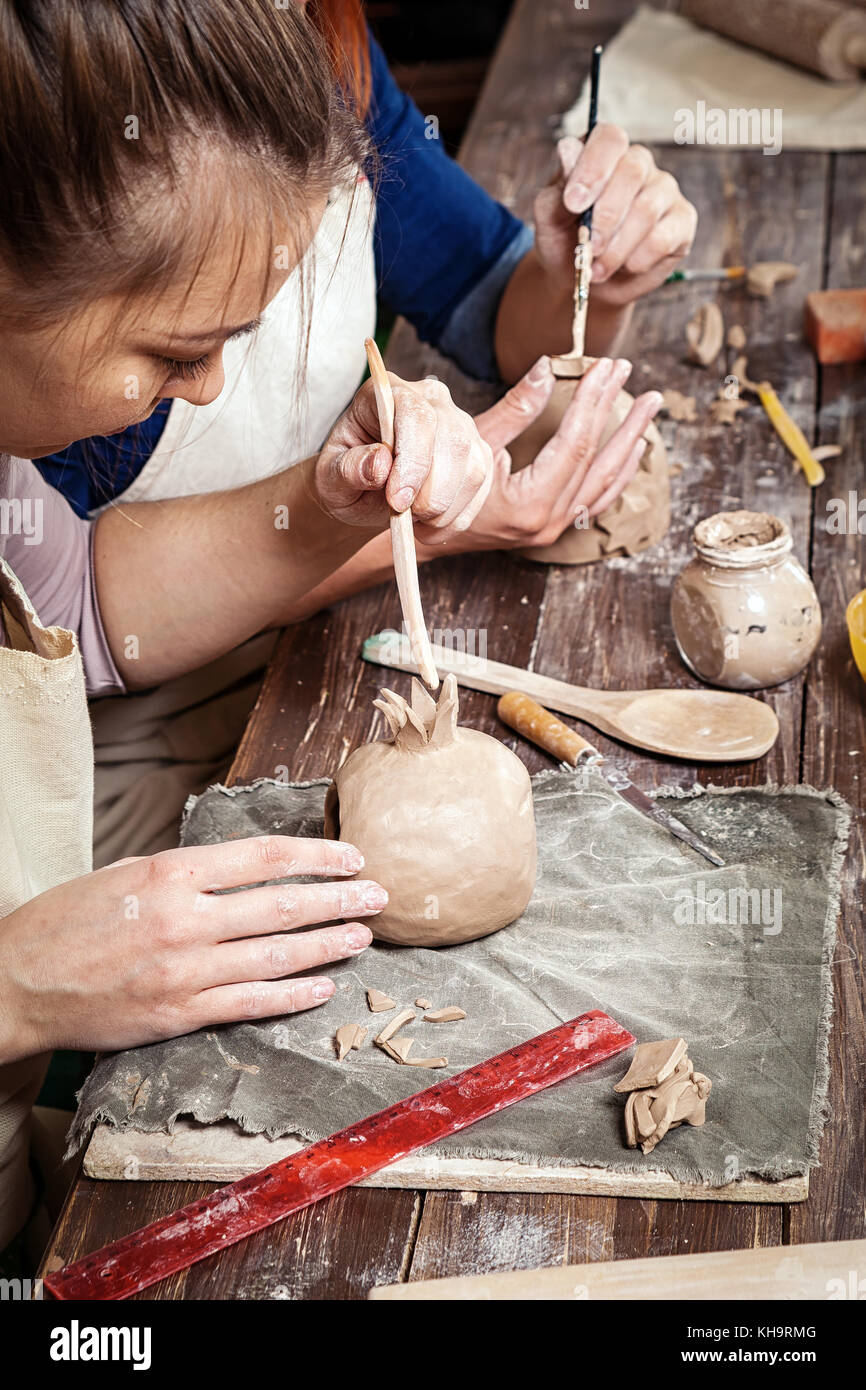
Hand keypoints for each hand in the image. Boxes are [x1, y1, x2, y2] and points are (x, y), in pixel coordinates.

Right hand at [0, 836, 384, 1061]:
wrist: (18, 982)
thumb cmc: (68, 921)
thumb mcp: (126, 872)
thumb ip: (187, 870)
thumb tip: (244, 866)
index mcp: (171, 873)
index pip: (265, 857)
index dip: (318, 856)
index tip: (353, 855)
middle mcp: (185, 920)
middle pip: (283, 906)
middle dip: (340, 899)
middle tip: (379, 895)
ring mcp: (185, 971)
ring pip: (277, 955)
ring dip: (329, 945)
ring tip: (362, 936)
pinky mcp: (179, 1014)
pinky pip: (251, 1002)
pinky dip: (294, 994)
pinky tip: (324, 986)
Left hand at [313, 373, 492, 539]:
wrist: (361, 491)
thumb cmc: (345, 476)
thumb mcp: (330, 477)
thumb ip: (348, 469)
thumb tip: (378, 464)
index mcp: (388, 393)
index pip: (417, 415)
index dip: (412, 462)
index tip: (396, 502)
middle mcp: (432, 400)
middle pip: (453, 442)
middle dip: (430, 494)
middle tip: (401, 516)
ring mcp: (461, 426)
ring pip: (473, 470)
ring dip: (442, 511)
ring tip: (411, 521)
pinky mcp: (478, 455)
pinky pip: (479, 493)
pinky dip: (454, 520)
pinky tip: (428, 525)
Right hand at [431, 356, 662, 552]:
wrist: (423, 535)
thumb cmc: (438, 488)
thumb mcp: (473, 442)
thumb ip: (515, 408)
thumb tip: (547, 368)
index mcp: (529, 504)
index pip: (574, 443)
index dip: (591, 400)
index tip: (604, 366)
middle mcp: (548, 521)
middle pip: (595, 459)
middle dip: (616, 411)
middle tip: (628, 371)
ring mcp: (553, 529)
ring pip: (605, 482)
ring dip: (628, 440)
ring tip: (649, 407)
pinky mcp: (553, 527)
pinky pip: (597, 497)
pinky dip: (617, 470)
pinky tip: (634, 448)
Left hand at [534, 127, 696, 308]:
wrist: (582, 281)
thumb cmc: (565, 240)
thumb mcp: (550, 216)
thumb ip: (559, 186)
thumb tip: (568, 149)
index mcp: (605, 153)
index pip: (610, 139)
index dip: (593, 168)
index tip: (573, 204)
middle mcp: (638, 164)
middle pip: (632, 172)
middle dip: (606, 216)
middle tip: (588, 247)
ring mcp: (664, 191)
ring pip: (647, 209)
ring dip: (617, 247)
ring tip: (597, 268)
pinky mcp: (681, 222)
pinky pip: (663, 238)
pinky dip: (638, 259)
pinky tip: (624, 267)